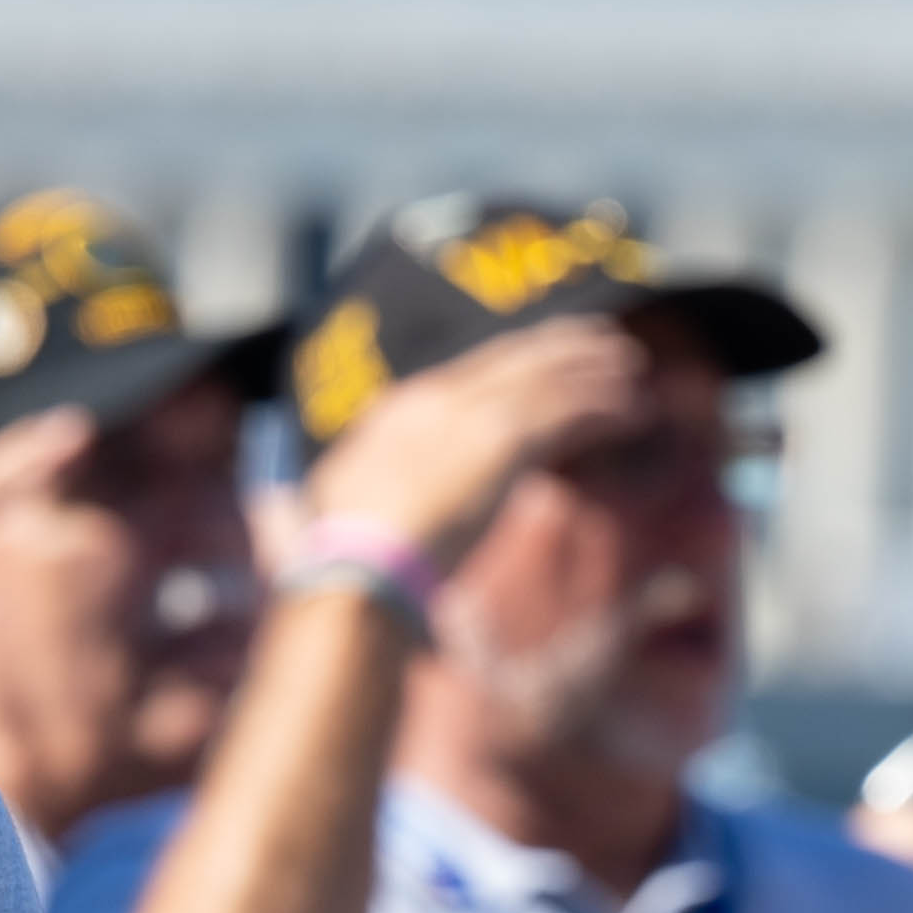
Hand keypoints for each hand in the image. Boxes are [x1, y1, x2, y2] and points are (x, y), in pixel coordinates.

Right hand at [294, 316, 661, 585]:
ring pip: (548, 377)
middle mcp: (434, 401)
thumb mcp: (312, 522)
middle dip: (559, 348)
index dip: (508, 366)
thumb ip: (303, 509)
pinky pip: (570, 410)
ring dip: (594, 370)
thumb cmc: (332, 564)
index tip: (535, 362)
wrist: (356, 570)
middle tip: (600, 342)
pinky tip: (635, 406)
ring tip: (630, 367)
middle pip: (512, 361)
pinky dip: (606, 404)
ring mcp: (470, 416)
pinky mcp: (504, 441)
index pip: (465, 377)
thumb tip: (277, 515)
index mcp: (393, 415)